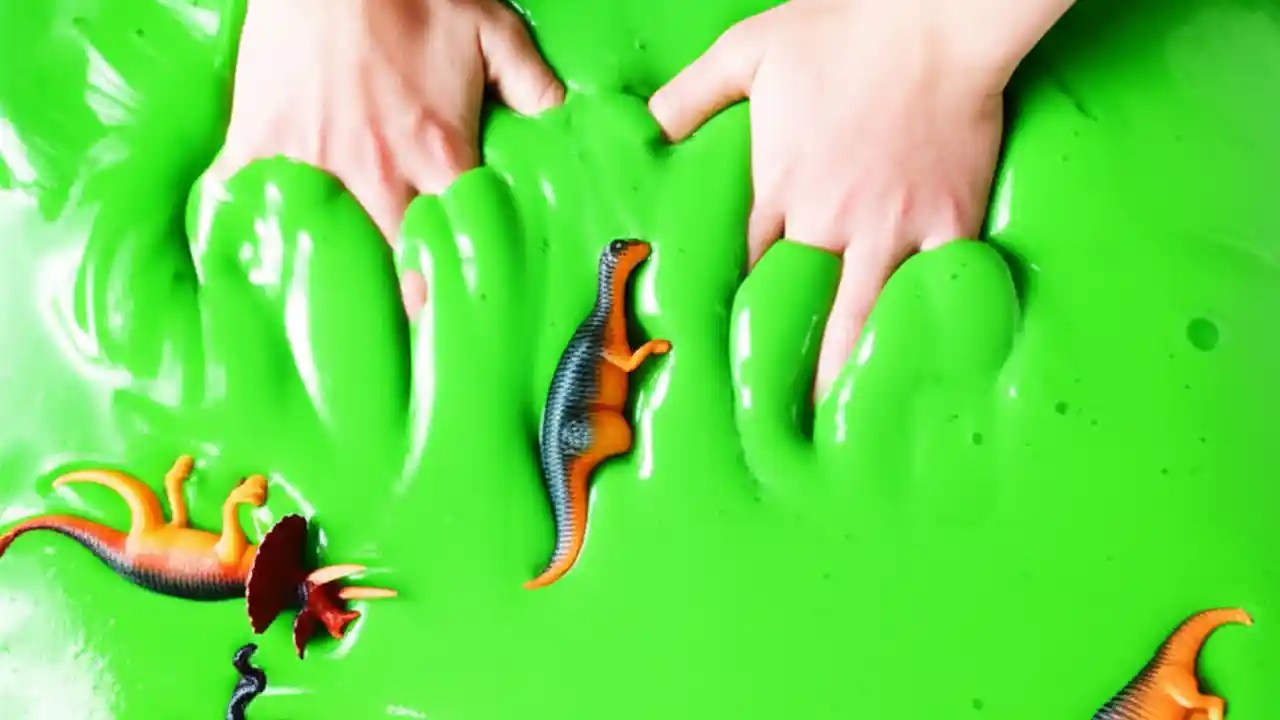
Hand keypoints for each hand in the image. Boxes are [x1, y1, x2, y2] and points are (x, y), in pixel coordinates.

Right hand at [208, 0, 564, 315]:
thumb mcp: (493, 32)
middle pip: (395, 269)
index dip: (464, 292)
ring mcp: (315, 165)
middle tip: (406, 347)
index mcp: (441, 156)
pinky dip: (246, 243)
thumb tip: (571, 129)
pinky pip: (246, 210)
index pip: (460, 248)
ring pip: (324, 256)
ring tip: (328, 338)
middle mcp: (380, 175)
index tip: (466, 328)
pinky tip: (245, 283)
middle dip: (404, 310)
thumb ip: (535, 89)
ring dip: (330, 293)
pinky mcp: (258, 145)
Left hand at [650, 0, 1071, 399]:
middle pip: (793, 310)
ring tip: (828, 425)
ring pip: (859, 318)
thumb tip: (645, 130)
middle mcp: (827, 220)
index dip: (725, 316)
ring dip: (839, 373)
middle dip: (775, 368)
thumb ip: (691, 95)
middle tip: (762, 421)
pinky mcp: (948, 223)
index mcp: (776, 186)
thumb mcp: (746, 50)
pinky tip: (919, 376)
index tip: (710, 362)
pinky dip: (925, 332)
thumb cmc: (841, 29)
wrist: (935, 16)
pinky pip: (936, 290)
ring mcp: (890, 227)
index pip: (739, 268)